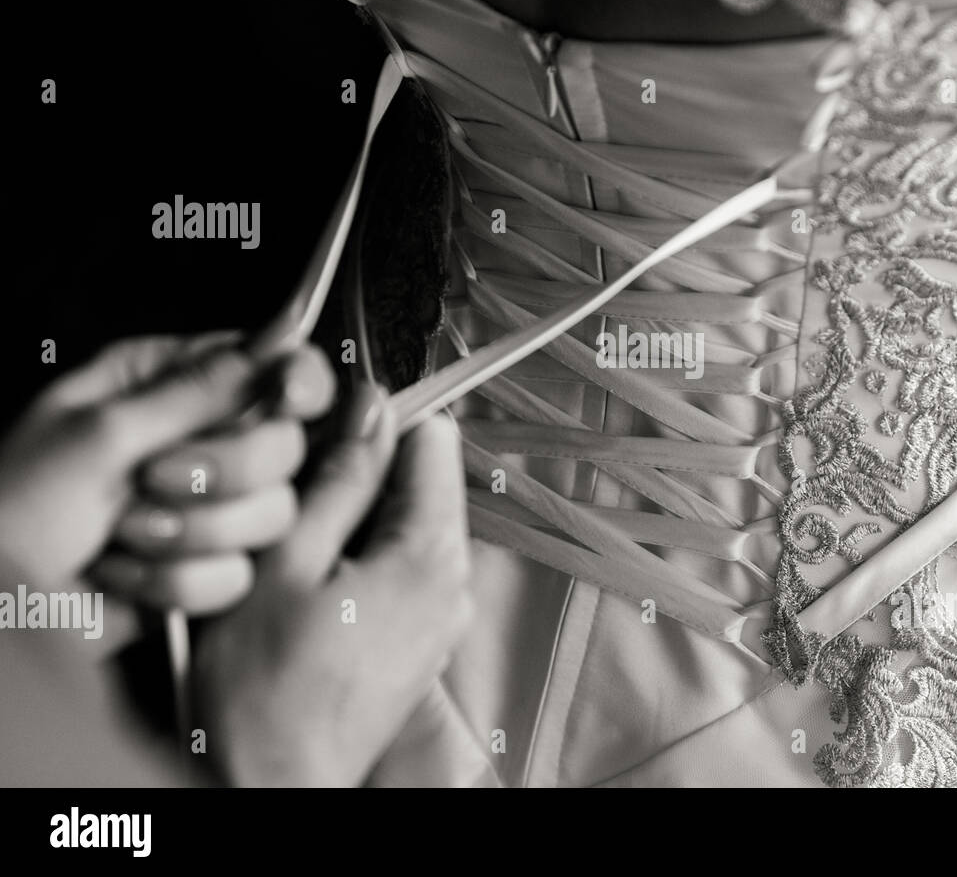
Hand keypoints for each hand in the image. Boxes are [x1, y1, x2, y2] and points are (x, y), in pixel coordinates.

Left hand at [0, 334, 333, 623]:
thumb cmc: (11, 510)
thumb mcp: (99, 433)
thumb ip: (197, 393)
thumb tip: (276, 349)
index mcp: (167, 383)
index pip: (273, 364)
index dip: (298, 381)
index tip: (290, 400)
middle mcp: (198, 438)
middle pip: (284, 446)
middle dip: (222, 473)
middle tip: (152, 480)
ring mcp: (207, 506)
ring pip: (271, 515)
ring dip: (192, 533)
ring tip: (124, 534)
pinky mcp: (206, 566)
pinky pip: (239, 573)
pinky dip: (177, 581)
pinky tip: (125, 572)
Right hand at [193, 387, 473, 786]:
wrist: (270, 784)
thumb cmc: (265, 690)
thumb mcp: (284, 561)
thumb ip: (338, 480)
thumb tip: (369, 409)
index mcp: (431, 555)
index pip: (434, 440)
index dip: (377, 425)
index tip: (327, 436)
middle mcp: (453, 585)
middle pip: (421, 485)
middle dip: (360, 478)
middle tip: (293, 503)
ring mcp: (441, 619)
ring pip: (405, 529)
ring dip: (353, 523)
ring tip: (294, 552)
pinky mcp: (420, 643)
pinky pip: (399, 573)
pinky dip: (358, 565)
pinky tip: (309, 590)